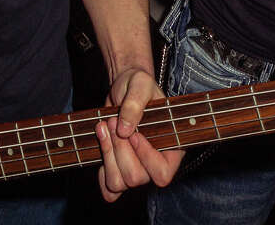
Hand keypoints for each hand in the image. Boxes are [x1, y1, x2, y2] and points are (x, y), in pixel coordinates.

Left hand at [96, 67, 182, 201]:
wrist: (123, 88)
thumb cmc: (138, 85)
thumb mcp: (140, 84)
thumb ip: (135, 103)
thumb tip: (125, 130)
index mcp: (172, 147)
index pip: (163, 173)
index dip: (146, 157)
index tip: (135, 133)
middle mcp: (155, 164)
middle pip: (136, 178)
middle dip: (119, 149)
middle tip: (113, 121)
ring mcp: (137, 170)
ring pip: (119, 183)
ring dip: (107, 154)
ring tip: (104, 126)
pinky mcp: (118, 170)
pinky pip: (109, 190)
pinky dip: (102, 173)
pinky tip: (102, 147)